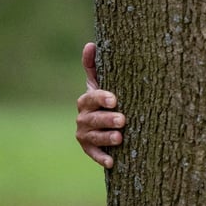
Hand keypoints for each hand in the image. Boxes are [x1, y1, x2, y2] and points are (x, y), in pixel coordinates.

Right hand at [75, 42, 124, 167]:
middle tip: (123, 120)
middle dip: (107, 119)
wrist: (104, 120)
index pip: (92, 98)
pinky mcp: (89, 148)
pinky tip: (111, 162)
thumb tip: (90, 44)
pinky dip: (101, 158)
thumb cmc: (106, 96)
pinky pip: (93, 154)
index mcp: (86, 100)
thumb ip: (94, 66)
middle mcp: (82, 117)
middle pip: (94, 119)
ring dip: (106, 138)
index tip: (114, 99)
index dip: (101, 98)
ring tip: (120, 138)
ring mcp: (84, 134)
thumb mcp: (100, 81)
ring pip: (94, 137)